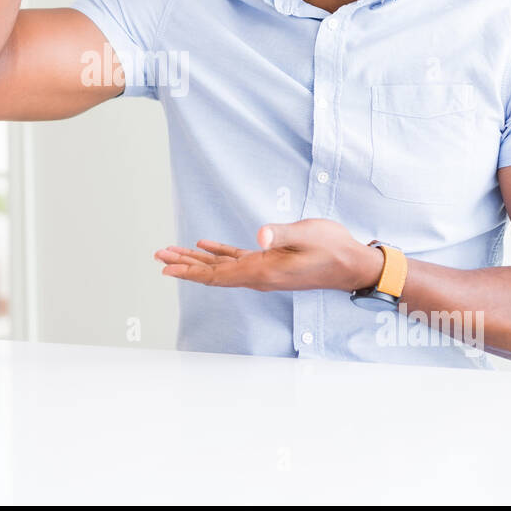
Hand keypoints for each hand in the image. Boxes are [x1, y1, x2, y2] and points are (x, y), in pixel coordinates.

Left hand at [153, 218, 378, 293]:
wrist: (352, 264)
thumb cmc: (332, 248)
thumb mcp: (306, 235)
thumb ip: (281, 235)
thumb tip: (259, 235)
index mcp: (262, 271)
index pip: (217, 275)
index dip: (189, 272)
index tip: (165, 268)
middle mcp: (258, 275)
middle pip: (212, 273)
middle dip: (184, 265)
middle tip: (158, 257)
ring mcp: (264, 271)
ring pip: (221, 268)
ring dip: (196, 260)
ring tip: (172, 253)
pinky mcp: (270, 263)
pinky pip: (236, 261)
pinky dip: (218, 254)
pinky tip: (205, 248)